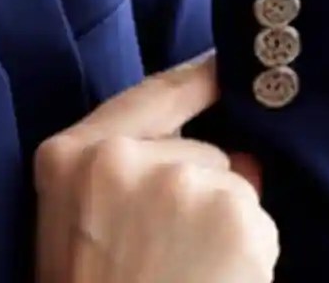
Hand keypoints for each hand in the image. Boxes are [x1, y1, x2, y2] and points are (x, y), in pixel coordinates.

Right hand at [34, 53, 277, 281]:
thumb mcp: (76, 224)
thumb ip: (122, 171)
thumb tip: (230, 155)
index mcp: (69, 156)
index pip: (147, 97)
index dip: (196, 81)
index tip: (227, 67)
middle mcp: (119, 159)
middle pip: (202, 149)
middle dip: (205, 191)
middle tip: (169, 254)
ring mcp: (177, 182)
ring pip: (234, 187)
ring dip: (227, 226)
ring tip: (188, 273)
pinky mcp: (229, 214)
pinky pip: (259, 220)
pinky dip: (250, 253)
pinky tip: (216, 280)